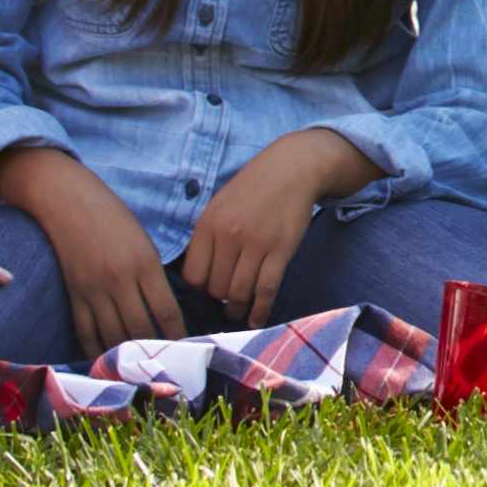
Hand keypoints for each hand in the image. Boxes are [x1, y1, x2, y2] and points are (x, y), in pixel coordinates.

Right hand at [0, 145, 186, 354]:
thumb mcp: (145, 242)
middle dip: (155, 350)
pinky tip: (108, 361)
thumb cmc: (114, 218)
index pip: (166, 311)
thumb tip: (168, 310)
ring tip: (140, 370)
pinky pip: (86, 332)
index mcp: (144, 265)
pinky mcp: (74, 296)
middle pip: (140, 329)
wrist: (69, 203)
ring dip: (127, 356)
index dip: (178, 335)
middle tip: (167, 366)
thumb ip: (155, 276)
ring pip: (113, 335)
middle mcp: (119, 281)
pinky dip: (97, 349)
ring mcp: (94, 291)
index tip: (188, 347)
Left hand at [178, 128, 374, 328]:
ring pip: (238, 293)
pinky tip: (257, 318)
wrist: (292, 168)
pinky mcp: (280, 250)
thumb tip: (199, 275)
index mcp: (208, 225)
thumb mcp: (219, 204)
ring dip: (237, 308)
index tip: (209, 288)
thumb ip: (207, 237)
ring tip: (238, 311)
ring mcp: (255, 244)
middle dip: (219, 299)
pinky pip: (265, 290)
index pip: (193, 275)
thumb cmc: (253, 188)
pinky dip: (260, 310)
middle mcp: (229, 236)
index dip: (200, 288)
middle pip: (215, 288)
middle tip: (226, 301)